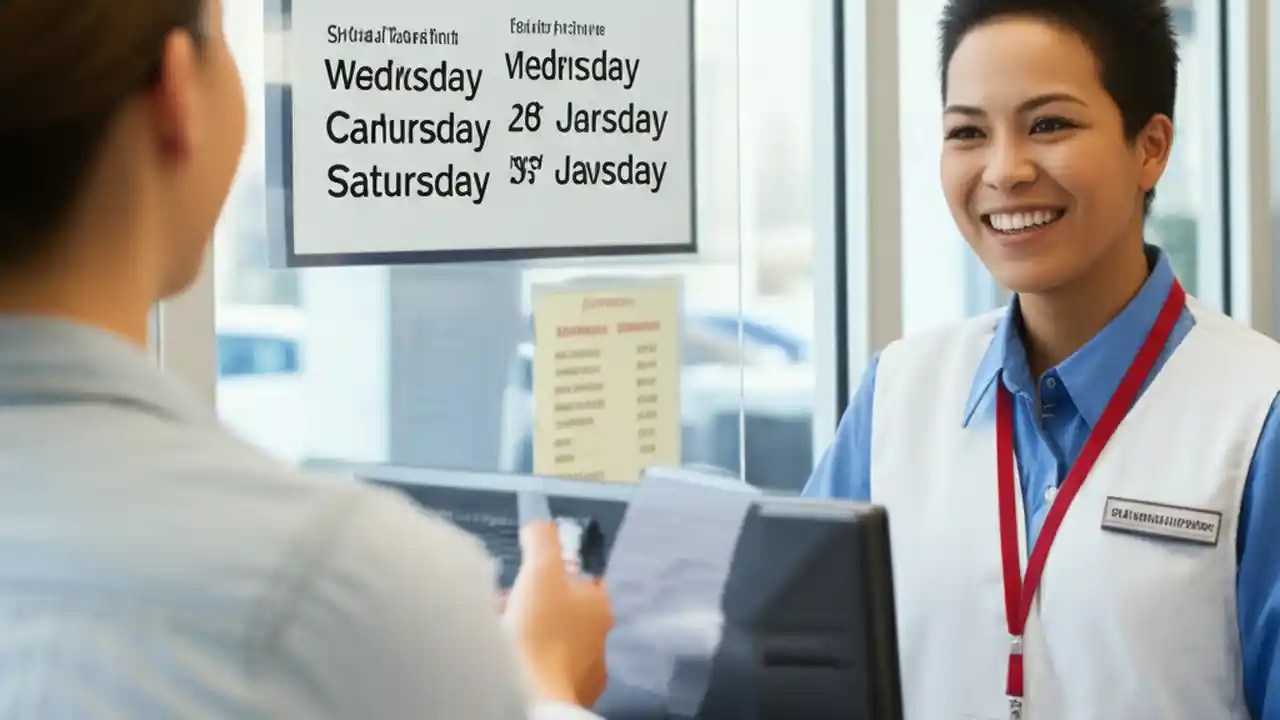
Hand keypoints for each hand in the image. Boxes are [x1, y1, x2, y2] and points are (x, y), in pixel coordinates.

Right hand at [504, 521, 612, 707]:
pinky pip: (547, 667)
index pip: (583, 576)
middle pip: (564, 608)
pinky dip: (529, 659)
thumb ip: (542, 539)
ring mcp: (587, 668)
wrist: (534, 694)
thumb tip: (540, 524)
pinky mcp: (569, 692)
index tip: (528, 575)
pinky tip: (510, 656)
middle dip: (533, 601)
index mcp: (599, 605)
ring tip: (501, 630)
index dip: (553, 570)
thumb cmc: (539, 629)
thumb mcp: (540, 570)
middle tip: (506, 603)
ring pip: (554, 639)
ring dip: (528, 630)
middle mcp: (600, 636)